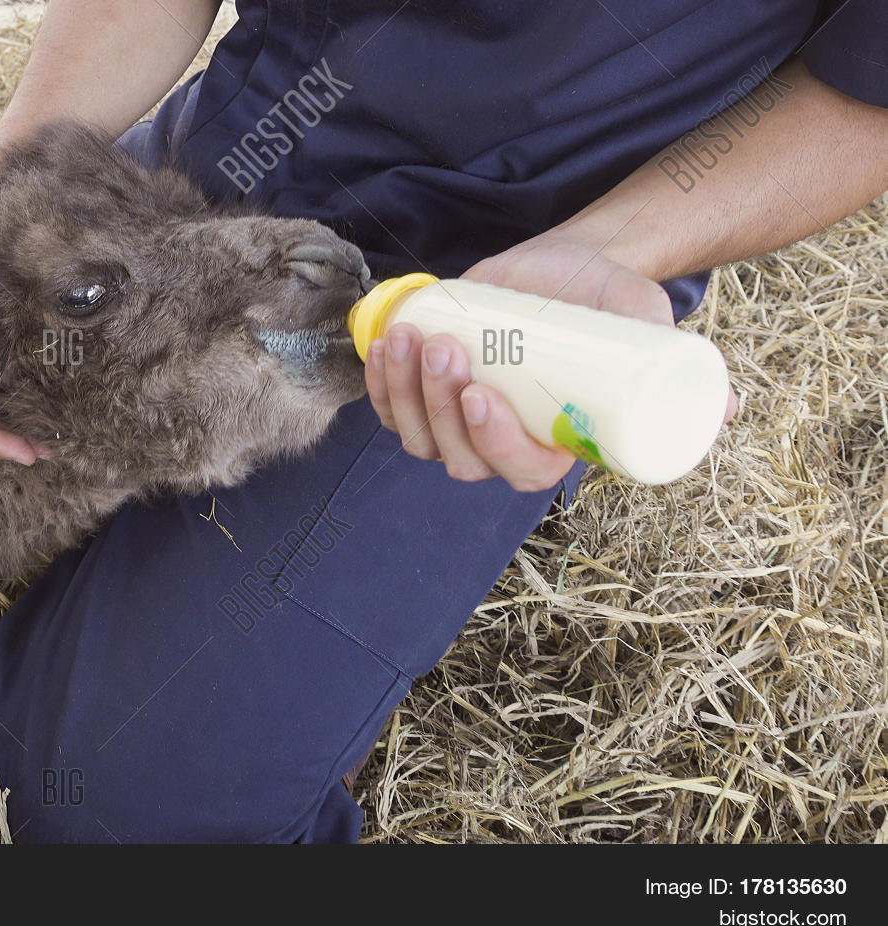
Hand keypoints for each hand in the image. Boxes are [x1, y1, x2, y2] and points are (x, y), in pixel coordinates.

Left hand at [364, 232, 737, 490]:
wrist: (565, 268)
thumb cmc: (609, 304)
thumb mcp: (645, 326)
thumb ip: (679, 362)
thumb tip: (733, 409)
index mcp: (553, 448)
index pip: (519, 470)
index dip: (492, 443)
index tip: (481, 393)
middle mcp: (499, 446)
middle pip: (458, 455)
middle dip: (439, 408)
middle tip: (446, 350)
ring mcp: (455, 423)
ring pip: (417, 435)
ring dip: (404, 393)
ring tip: (412, 339)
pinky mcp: (425, 392)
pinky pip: (389, 408)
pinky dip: (378, 383)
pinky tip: (383, 348)